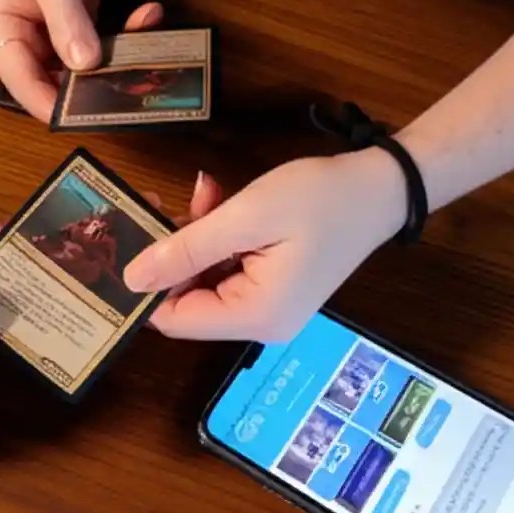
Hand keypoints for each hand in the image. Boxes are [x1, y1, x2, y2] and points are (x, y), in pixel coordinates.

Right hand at [0, 0, 162, 121]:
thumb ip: (66, 19)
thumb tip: (84, 64)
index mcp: (1, 32)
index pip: (21, 83)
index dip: (49, 105)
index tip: (80, 118)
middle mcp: (25, 40)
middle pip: (56, 82)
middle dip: (95, 83)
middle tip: (129, 83)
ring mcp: (55, 34)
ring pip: (87, 67)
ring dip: (119, 58)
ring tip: (146, 42)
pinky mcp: (81, 24)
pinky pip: (105, 43)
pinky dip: (128, 33)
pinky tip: (147, 15)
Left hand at [124, 150, 408, 342]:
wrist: (381, 188)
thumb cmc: (320, 199)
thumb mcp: (246, 217)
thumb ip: (186, 249)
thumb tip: (132, 278)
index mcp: (255, 316)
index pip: (174, 319)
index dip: (147, 282)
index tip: (132, 236)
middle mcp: (260, 324)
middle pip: (186, 299)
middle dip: (173, 250)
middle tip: (168, 200)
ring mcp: (268, 308)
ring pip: (203, 279)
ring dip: (195, 237)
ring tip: (208, 194)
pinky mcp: (273, 288)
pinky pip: (226, 270)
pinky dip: (218, 237)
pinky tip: (220, 201)